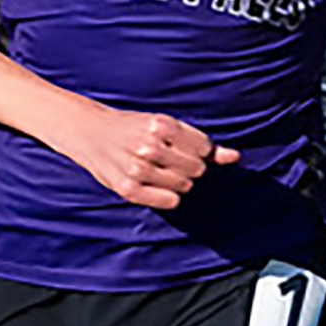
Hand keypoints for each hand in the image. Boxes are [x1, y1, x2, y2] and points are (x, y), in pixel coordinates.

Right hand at [55, 106, 239, 210]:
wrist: (89, 132)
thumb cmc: (134, 127)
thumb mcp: (167, 127)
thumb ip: (203, 144)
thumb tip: (235, 157)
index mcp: (161, 124)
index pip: (203, 148)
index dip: (197, 150)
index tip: (181, 146)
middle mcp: (149, 146)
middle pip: (196, 169)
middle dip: (189, 166)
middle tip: (169, 159)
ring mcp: (137, 169)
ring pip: (184, 186)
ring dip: (178, 181)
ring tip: (160, 170)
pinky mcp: (128, 189)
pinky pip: (170, 201)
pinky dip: (169, 196)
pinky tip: (156, 185)